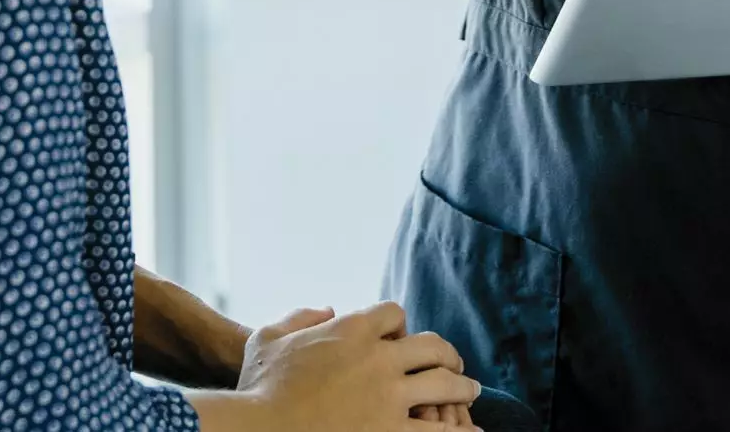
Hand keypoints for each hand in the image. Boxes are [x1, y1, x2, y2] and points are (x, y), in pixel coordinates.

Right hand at [237, 302, 479, 431]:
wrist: (260, 430)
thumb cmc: (258, 389)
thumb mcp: (267, 339)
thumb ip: (300, 317)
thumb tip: (327, 310)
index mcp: (351, 330)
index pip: (394, 313)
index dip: (399, 324)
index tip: (398, 339)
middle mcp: (378, 358)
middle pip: (432, 346)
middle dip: (446, 354)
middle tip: (454, 364)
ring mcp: (388, 397)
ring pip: (445, 384)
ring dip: (463, 387)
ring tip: (471, 392)